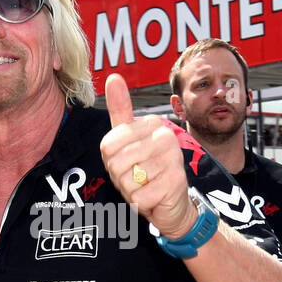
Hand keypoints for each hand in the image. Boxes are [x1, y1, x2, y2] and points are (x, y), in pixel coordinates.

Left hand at [99, 74, 198, 239]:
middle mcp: (164, 136)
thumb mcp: (129, 140)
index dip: (112, 162)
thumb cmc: (148, 172)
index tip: (129, 163)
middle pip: (115, 163)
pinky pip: (138, 196)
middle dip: (121, 178)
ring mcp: (172, 158)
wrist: (173, 204)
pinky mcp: (174, 182)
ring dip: (131, 191)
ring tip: (147, 186)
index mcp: (151, 123)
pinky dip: (141, 203)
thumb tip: (113, 77)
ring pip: (126, 180)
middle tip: (139, 178)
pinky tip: (155, 197)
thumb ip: (121, 111)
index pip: (107, 146)